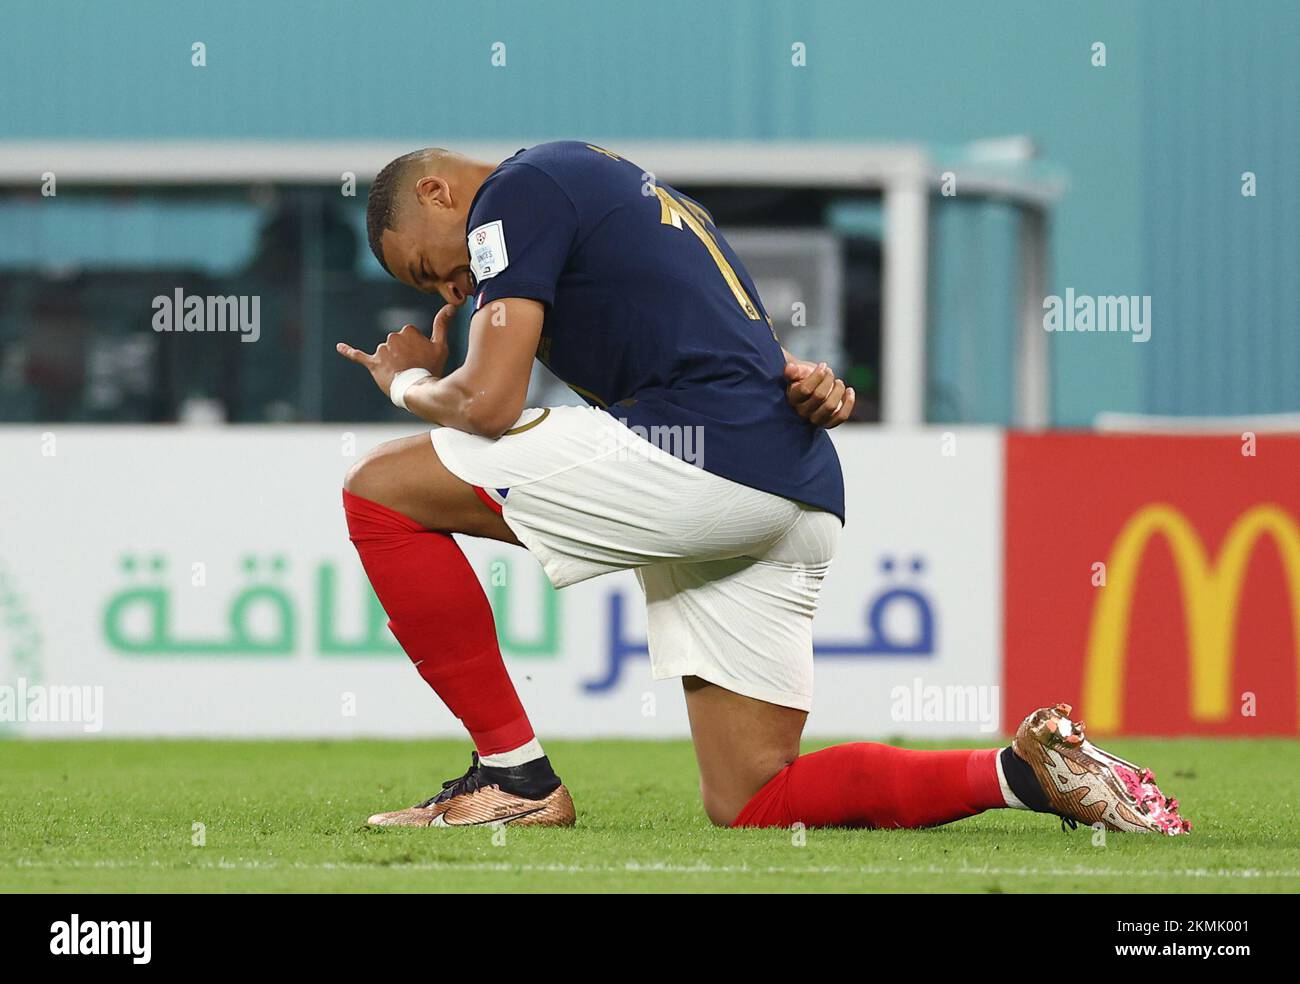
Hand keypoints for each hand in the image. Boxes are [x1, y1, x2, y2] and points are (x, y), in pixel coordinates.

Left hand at [336, 304, 453, 395]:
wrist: (418, 389)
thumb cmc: (432, 368)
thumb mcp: (441, 345)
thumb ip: (443, 324)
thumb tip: (452, 306)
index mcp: (407, 330)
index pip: (409, 335)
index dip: (416, 348)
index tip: (422, 358)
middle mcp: (392, 337)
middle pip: (396, 343)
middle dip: (403, 355)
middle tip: (413, 368)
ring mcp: (382, 350)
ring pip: (385, 353)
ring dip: (392, 362)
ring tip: (402, 374)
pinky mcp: (373, 363)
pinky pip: (358, 356)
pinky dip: (348, 351)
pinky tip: (339, 347)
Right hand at [784, 360, 854, 427]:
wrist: (811, 387)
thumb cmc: (804, 377)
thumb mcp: (798, 371)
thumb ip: (792, 370)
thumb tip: (790, 368)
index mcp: (792, 398)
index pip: (806, 389)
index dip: (818, 376)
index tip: (823, 365)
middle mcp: (802, 411)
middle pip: (820, 396)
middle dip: (828, 380)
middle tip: (830, 373)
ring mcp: (815, 419)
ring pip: (831, 406)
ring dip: (838, 390)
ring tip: (839, 382)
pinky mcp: (828, 422)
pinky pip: (841, 417)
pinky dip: (848, 403)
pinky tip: (850, 391)